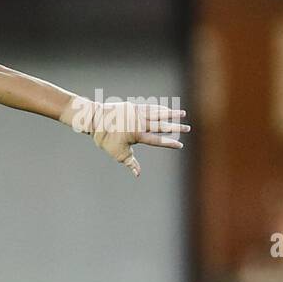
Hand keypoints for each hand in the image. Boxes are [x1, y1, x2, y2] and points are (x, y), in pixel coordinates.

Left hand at [64, 96, 187, 177]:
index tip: (180, 145)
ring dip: (171, 114)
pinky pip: (149, 107)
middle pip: (161, 126)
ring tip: (182, 113)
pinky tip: (166, 108)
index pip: (157, 140)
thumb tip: (138, 175)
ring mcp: (137, 113)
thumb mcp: (117, 153)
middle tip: (188, 128)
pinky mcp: (133, 107)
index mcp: (137, 135)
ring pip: (157, 113)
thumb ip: (130, 162)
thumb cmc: (105, 139)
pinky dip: (158, 108)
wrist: (94, 119)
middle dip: (175, 128)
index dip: (169, 143)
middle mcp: (139, 123)